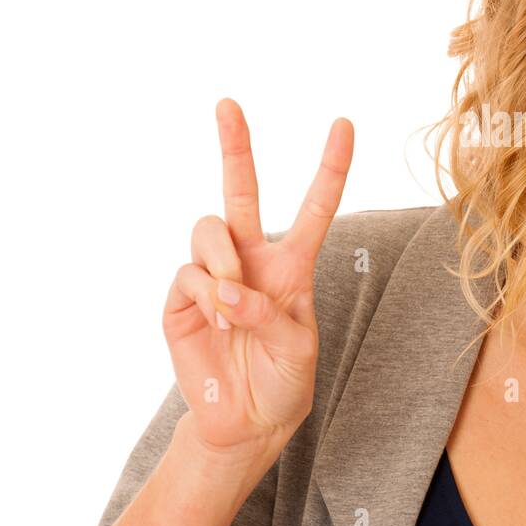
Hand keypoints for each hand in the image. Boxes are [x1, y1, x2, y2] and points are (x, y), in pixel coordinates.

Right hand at [161, 98, 352, 453]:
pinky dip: (207, 295)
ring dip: (223, 260)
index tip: (344, 123)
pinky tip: (220, 322)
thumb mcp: (298, 349)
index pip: (314, 207)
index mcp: (292, 265)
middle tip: (228, 104)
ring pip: (209, 229)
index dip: (330, 167)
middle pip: (240, 190)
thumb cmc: (283, 381)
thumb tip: (228, 290)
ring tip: (233, 306)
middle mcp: (250, 259)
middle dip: (234, 145)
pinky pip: (189, 273)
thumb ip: (271, 314)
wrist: (244, 422)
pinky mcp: (181, 299)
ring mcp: (212, 275)